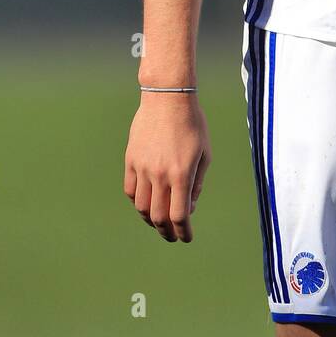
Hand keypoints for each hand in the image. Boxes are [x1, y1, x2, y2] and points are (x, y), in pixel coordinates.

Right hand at [123, 93, 210, 241]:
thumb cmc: (192, 124)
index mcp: (181, 174)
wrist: (167, 99)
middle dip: (166, 231)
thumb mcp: (204, 154)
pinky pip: (131, 190)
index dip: (183, 231)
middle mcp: (160, 174)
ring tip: (159, 222)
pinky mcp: (131, 160)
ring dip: (151, 220)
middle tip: (172, 236)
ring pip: (142, 207)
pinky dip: (138, 202)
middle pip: (158, 217)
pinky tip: (147, 203)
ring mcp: (142, 168)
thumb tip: (190, 207)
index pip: (179, 215)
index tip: (186, 237)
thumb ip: (197, 183)